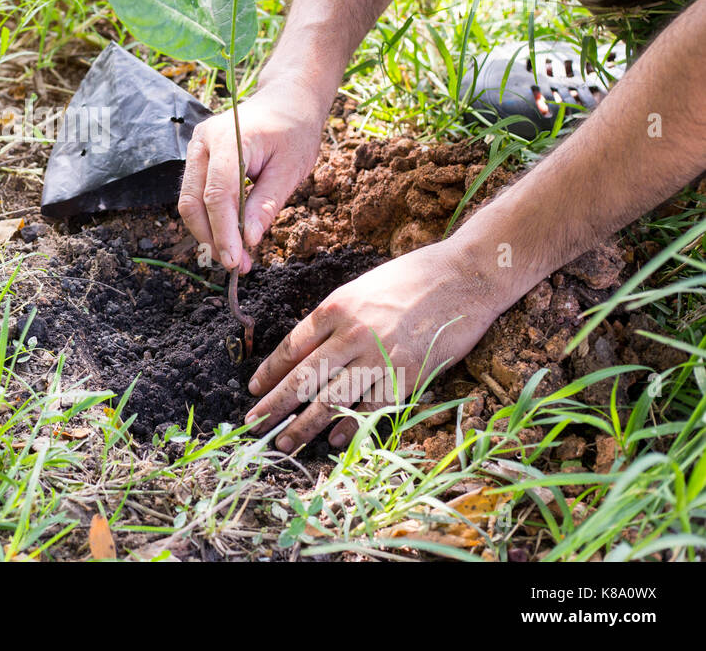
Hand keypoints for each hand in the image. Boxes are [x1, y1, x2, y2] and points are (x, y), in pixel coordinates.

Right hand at [178, 85, 326, 273]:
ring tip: (235, 256)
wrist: (286, 100)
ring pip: (188, 201)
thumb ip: (266, 204)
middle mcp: (203, 141)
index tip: (236, 261)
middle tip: (236, 265)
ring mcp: (196, 148)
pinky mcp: (198, 158)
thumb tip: (248, 240)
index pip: (217, 193)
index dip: (223, 232)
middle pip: (193, 200)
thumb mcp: (290, 169)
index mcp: (229, 138)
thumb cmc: (294, 130)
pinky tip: (229, 236)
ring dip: (208, 233)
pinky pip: (195, 194)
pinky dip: (209, 219)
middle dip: (211, 238)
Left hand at [244, 240, 514, 449]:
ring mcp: (379, 356)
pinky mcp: (407, 376)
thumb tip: (308, 352)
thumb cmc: (413, 277)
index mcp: (335, 307)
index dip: (270, 371)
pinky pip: (370, 408)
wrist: (465, 276)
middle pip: (303, 377)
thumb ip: (335, 319)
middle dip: (275, 404)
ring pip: (331, 398)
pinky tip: (335, 441)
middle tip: (254, 424)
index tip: (254, 387)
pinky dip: (350, 427)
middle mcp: (351, 333)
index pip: (292, 346)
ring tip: (285, 443)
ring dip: (304, 425)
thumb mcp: (361, 288)